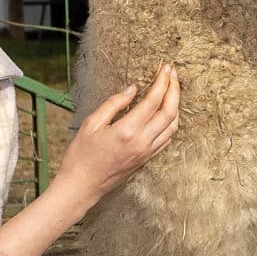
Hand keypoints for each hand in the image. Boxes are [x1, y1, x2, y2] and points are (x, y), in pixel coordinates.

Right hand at [57, 67, 179, 209]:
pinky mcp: (146, 160)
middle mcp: (142, 142)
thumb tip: (133, 89)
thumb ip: (114, 104)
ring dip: (175, 106)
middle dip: (174, 89)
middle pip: (170, 112)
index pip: (153, 101)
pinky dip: (171, 123)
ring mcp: (147, 153)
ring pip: (173, 126)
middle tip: (172, 74)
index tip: (164, 68)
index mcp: (127, 131)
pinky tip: (166, 113)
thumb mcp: (91, 124)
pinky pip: (167, 139)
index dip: (162, 82)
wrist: (81, 186)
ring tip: (171, 90)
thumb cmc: (81, 156)